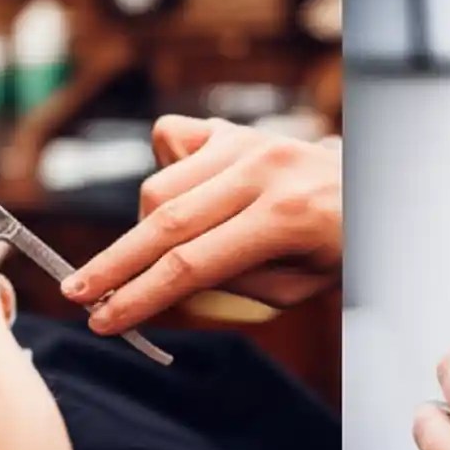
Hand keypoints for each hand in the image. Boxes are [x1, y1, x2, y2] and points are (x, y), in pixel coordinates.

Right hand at [62, 115, 341, 334]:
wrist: (372, 190)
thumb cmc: (338, 248)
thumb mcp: (297, 286)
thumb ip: (230, 282)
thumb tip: (165, 280)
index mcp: (286, 218)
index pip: (192, 265)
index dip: (140, 296)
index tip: (104, 321)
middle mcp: (263, 171)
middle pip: (164, 222)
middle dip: (114, 265)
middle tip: (77, 294)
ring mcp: (249, 141)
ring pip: (160, 184)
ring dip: (143, 227)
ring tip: (153, 255)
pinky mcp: (237, 128)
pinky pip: (172, 139)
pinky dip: (163, 169)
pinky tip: (181, 196)